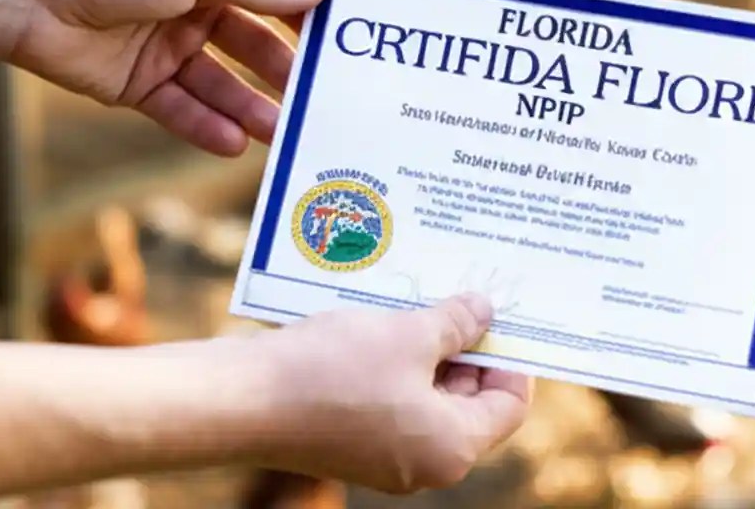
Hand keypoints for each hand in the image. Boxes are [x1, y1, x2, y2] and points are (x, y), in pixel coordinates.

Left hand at [4, 0, 325, 156]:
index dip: (304, 16)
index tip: (343, 45)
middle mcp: (191, 3)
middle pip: (252, 44)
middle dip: (284, 72)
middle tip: (317, 99)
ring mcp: (165, 46)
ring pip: (221, 83)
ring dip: (252, 107)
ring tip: (282, 133)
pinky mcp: (138, 84)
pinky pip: (182, 109)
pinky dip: (208, 126)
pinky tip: (235, 143)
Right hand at [211, 295, 530, 492]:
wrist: (243, 400)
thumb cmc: (334, 371)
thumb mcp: (408, 335)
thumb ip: (456, 324)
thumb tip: (484, 311)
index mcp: (451, 447)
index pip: (508, 404)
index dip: (511, 356)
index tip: (504, 314)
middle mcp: (423, 461)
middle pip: (469, 400)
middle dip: (467, 345)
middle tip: (463, 293)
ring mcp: (383, 453)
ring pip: (425, 394)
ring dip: (428, 347)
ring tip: (421, 298)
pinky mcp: (348, 438)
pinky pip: (389, 396)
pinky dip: (395, 360)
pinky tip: (385, 318)